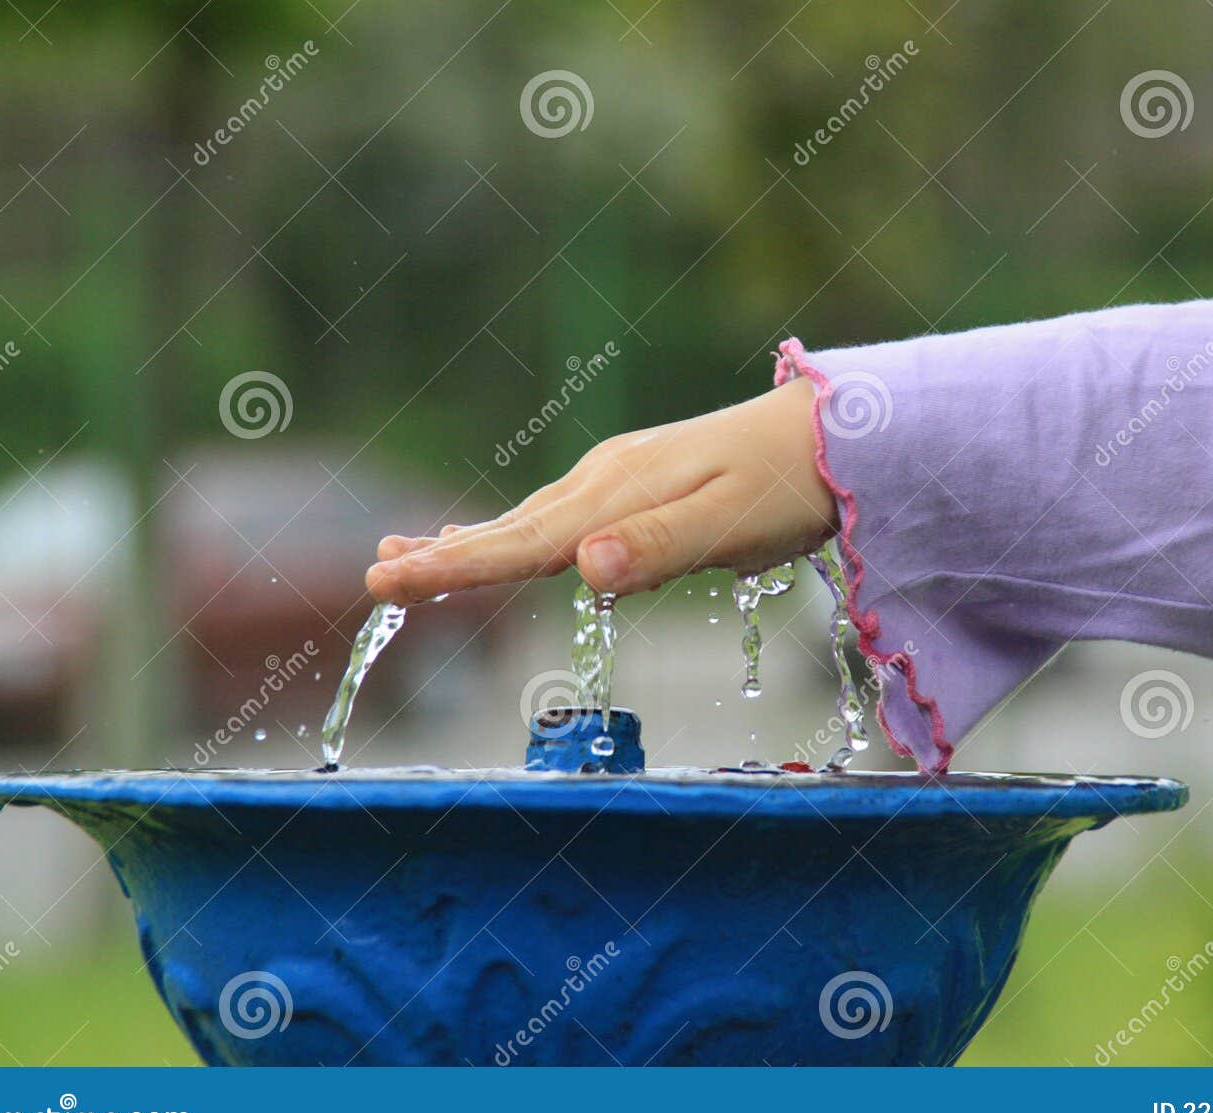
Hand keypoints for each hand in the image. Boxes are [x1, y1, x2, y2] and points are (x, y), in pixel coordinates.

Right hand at [366, 377, 837, 602]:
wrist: (835, 434)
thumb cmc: (789, 486)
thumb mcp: (732, 525)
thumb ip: (660, 548)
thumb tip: (582, 570)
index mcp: (617, 495)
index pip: (521, 541)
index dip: (453, 566)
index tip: (388, 578)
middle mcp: (605, 480)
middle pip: (510, 528)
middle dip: (443, 555)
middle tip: (376, 575)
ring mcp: (618, 476)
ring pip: (529, 519)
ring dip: (470, 541)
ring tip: (412, 553)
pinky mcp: (636, 481)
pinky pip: (558, 513)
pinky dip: (514, 529)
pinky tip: (500, 534)